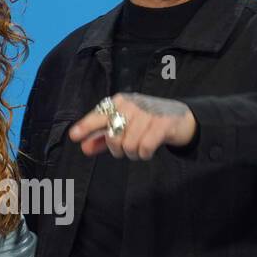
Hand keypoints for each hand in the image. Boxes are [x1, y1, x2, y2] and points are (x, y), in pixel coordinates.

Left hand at [67, 92, 196, 159]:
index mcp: (120, 102)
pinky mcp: (163, 124)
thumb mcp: (125, 127)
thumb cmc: (148, 122)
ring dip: (134, 154)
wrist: (181, 118)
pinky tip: (148, 151)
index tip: (74, 136)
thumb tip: (84, 147)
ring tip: (140, 149)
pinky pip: (145, 147)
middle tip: (127, 149)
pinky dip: (145, 154)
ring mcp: (148, 113)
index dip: (86, 126)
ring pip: (129, 145)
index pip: (100, 115)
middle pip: (114, 136)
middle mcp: (133, 105)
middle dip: (118, 150)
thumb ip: (103, 137)